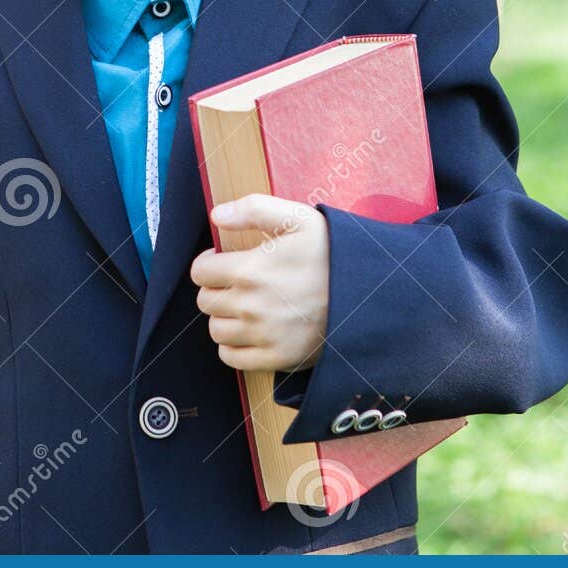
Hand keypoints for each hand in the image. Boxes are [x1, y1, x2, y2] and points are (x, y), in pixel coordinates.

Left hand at [190, 193, 328, 372]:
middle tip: (236, 283)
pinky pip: (231, 357)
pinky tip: (250, 331)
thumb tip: (217, 214)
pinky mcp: (276, 358)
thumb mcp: (298, 218)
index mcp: (250, 270)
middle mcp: (251, 306)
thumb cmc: (331, 253)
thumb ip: (254, 209)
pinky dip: (234, 346)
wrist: (368, 293)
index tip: (222, 262)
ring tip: (244, 306)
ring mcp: (263, 336)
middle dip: (216, 289)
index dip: (208, 263)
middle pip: (205, 302)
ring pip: (216, 330)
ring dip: (224, 317)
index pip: (200, 272)